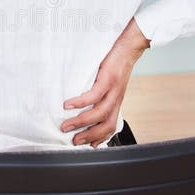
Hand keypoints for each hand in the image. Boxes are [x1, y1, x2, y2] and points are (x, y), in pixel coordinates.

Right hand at [60, 17, 149, 147]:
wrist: (128, 48)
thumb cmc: (116, 66)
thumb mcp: (111, 85)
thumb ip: (102, 97)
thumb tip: (86, 106)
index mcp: (116, 102)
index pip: (110, 126)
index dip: (100, 138)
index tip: (87, 145)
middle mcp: (116, 99)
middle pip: (106, 125)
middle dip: (89, 136)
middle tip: (74, 141)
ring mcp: (113, 90)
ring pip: (99, 113)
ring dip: (81, 122)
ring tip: (66, 125)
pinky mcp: (108, 79)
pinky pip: (93, 95)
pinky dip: (80, 102)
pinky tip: (68, 105)